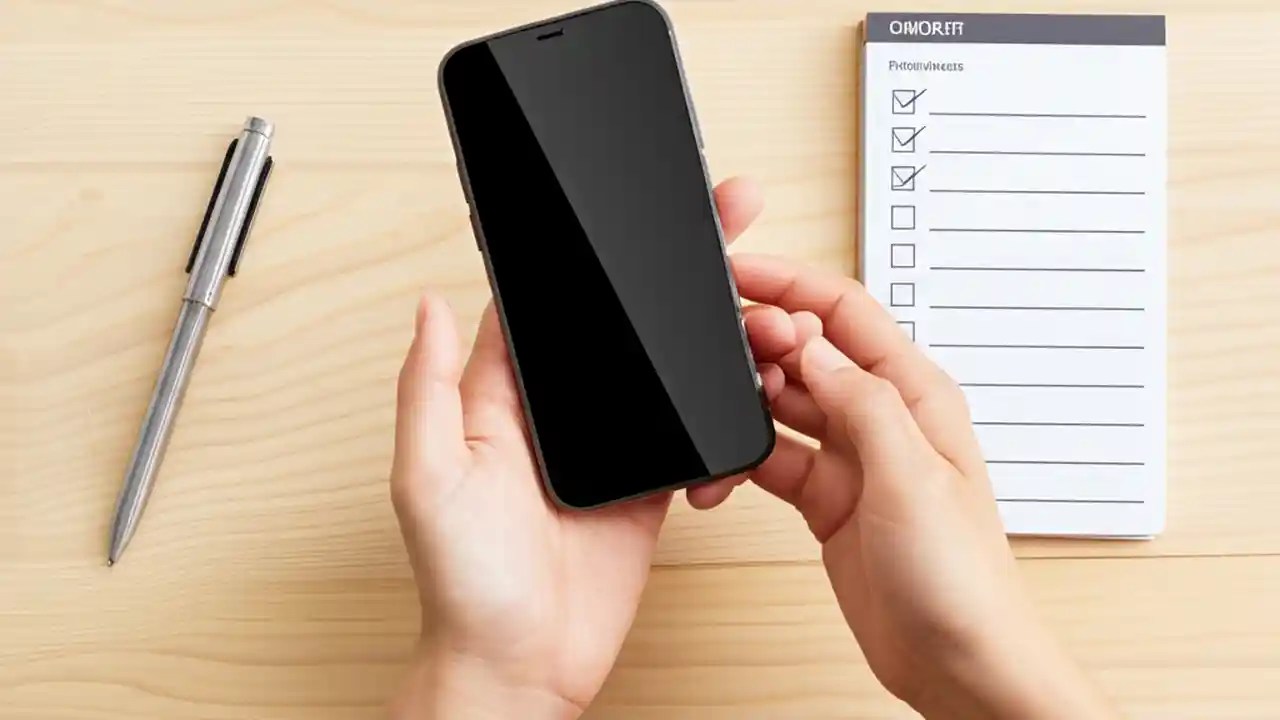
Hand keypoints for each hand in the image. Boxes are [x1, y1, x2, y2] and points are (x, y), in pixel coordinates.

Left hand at [389, 178, 765, 718]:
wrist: (523, 667)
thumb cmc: (464, 584)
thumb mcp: (429, 474)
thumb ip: (431, 387)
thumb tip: (429, 304)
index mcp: (504, 398)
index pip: (551, 303)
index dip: (591, 252)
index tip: (629, 210)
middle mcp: (561, 413)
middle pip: (623, 323)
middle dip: (675, 272)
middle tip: (723, 220)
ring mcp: (611, 444)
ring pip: (667, 368)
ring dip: (708, 330)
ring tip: (754, 293)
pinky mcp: (650, 481)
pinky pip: (691, 430)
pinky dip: (722, 402)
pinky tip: (749, 371)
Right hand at [694, 255, 1116, 719]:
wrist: (956, 660)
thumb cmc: (961, 578)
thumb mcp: (912, 477)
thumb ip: (860, 403)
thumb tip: (812, 347)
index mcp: (914, 395)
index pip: (845, 311)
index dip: (790, 284)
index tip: (738, 274)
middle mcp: (881, 419)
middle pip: (808, 351)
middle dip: (760, 343)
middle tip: (723, 354)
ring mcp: (851, 459)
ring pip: (783, 402)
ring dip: (747, 402)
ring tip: (720, 417)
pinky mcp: (825, 499)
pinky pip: (771, 458)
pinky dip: (741, 460)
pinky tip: (722, 476)